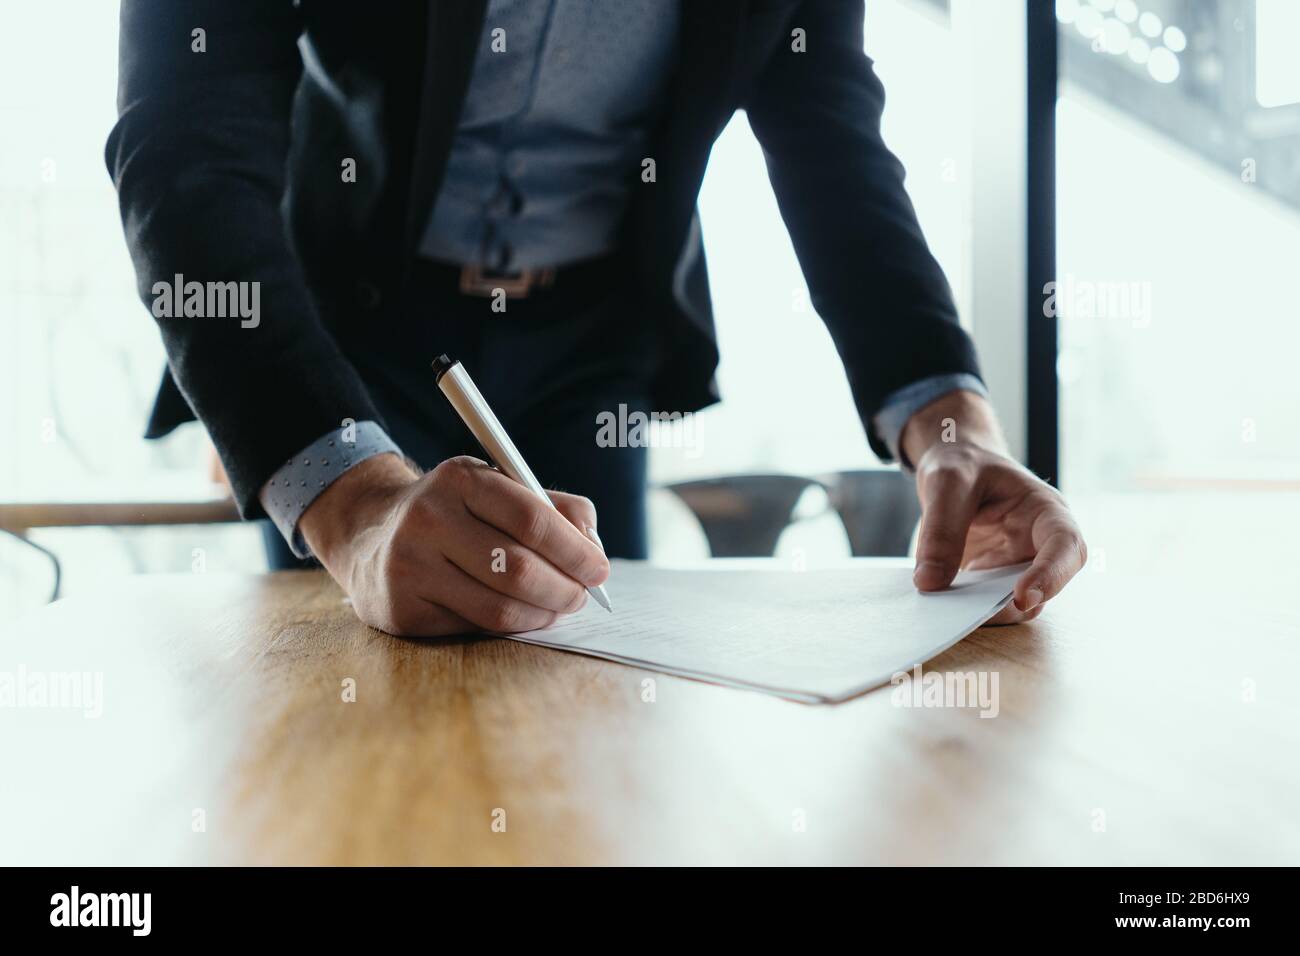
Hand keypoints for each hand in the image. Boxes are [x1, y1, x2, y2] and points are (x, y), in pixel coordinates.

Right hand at [299, 453, 609, 636]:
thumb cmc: (455, 512)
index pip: (531, 518)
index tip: (599, 569)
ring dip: (543, 614)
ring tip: (557, 607)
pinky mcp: (401, 610)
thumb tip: (593, 544)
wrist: (369, 534)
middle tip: (582, 595)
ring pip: (499, 607)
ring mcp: (409, 567)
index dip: (575, 549)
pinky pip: (474, 627)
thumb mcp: (497, 489)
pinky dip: (509, 625)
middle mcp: (428, 520)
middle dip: (564, 589)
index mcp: (460, 480)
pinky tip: (519, 614)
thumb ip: (553, 508)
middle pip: (517, 569)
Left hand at [901, 391, 1086, 623]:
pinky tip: (942, 607)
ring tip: (949, 610)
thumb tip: (929, 582)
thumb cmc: (962, 465)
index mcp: (1045, 510)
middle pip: (1047, 586)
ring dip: (987, 613)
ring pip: (1017, 605)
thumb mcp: (946, 482)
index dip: (1052, 574)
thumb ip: (940, 529)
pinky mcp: (993, 581)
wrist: (954, 468)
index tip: (1023, 595)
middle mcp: (1040, 544)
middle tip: (972, 613)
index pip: (1066, 545)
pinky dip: (967, 611)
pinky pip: (987, 605)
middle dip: (1014, 605)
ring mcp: (1018, 566)